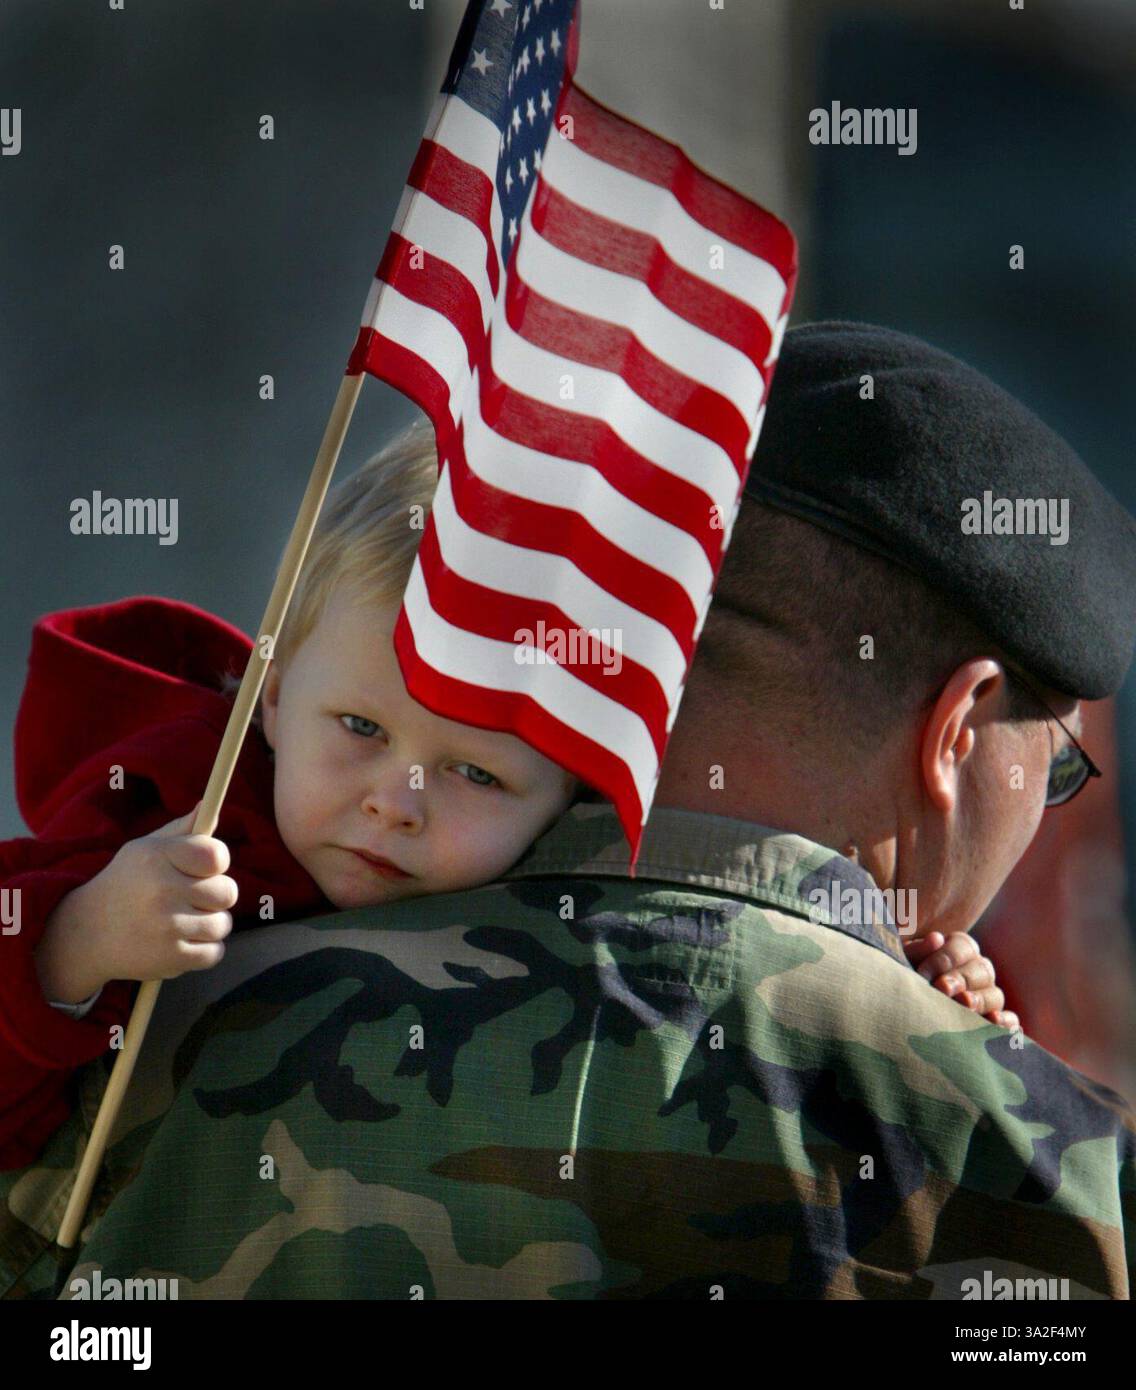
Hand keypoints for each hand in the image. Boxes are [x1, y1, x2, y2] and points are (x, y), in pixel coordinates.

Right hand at [35, 801, 238, 1002]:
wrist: (86, 934)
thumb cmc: (126, 884)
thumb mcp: (145, 849)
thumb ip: (181, 831)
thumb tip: (207, 807)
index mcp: (158, 857)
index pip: (216, 856)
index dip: (217, 863)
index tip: (205, 869)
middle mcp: (162, 890)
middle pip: (228, 892)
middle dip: (216, 896)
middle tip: (193, 898)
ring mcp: (167, 926)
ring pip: (223, 924)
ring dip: (210, 925)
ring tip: (184, 921)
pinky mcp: (171, 958)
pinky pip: (215, 953)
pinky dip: (204, 951)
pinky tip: (181, 942)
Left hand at [903, 931, 1019, 1031]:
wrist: (901, 1006)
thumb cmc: (904, 978)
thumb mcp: (905, 962)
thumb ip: (918, 950)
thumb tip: (936, 939)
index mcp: (959, 948)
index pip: (962, 947)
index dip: (944, 959)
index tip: (922, 973)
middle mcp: (978, 970)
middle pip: (981, 970)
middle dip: (960, 979)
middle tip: (942, 988)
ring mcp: (988, 996)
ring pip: (995, 995)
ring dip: (980, 1000)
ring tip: (965, 1005)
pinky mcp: (993, 1021)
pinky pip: (1010, 1021)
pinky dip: (1007, 1022)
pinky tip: (996, 1023)